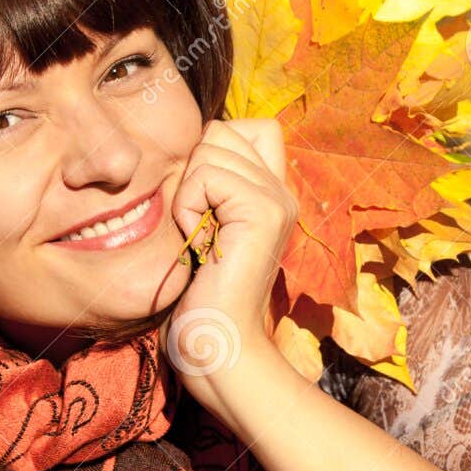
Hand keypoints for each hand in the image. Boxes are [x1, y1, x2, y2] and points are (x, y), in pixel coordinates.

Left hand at [159, 118, 296, 410]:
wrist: (218, 343)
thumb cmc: (200, 296)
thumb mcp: (206, 229)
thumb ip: (211, 188)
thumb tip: (189, 148)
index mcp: (272, 193)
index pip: (251, 127)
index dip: (216, 146)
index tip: (201, 198)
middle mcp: (282, 191)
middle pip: (223, 129)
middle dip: (193, 168)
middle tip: (198, 222)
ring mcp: (278, 199)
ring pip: (211, 147)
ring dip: (188, 192)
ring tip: (200, 236)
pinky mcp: (263, 211)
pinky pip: (207, 176)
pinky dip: (189, 207)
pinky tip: (200, 243)